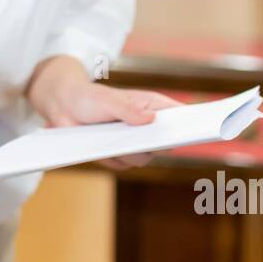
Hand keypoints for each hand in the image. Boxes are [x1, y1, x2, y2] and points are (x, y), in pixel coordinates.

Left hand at [25, 56, 180, 170]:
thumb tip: (150, 119)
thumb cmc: (89, 97)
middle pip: (165, 143)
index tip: (200, 129)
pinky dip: (111, 159)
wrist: (62, 107)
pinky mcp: (117, 154)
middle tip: (147, 143)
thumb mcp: (108, 100)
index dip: (192, 123)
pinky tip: (101, 148)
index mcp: (152, 106)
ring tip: (111, 141)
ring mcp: (132, 142)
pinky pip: (122, 164)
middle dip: (157, 145)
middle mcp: (146, 126)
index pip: (179, 115)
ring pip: (143, 158)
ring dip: (128, 153)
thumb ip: (128, 109)